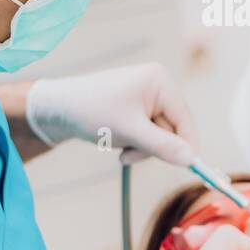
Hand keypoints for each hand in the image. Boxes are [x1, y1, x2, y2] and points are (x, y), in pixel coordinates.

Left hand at [24, 62, 197, 164]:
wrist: (58, 110)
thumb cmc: (92, 113)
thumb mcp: (130, 131)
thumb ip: (163, 145)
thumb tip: (192, 158)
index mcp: (160, 81)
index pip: (185, 118)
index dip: (187, 145)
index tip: (190, 168)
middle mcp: (157, 85)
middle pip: (173, 129)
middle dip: (152, 146)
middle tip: (129, 154)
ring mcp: (146, 96)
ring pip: (159, 135)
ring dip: (141, 147)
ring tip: (119, 147)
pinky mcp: (136, 107)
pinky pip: (147, 133)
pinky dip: (135, 142)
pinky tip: (117, 140)